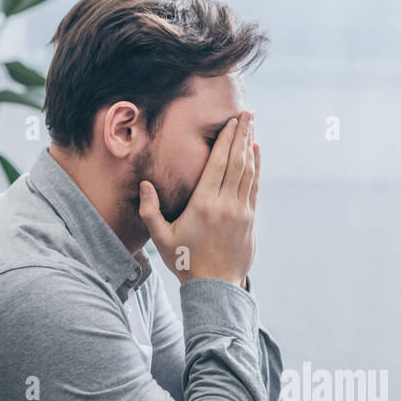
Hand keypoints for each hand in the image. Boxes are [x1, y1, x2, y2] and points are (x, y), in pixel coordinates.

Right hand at [139, 110, 259, 287]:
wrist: (215, 287)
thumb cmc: (186, 262)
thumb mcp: (161, 237)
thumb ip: (150, 210)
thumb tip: (145, 184)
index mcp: (203, 203)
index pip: (218, 163)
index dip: (226, 140)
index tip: (231, 121)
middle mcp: (225, 204)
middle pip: (236, 161)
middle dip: (242, 135)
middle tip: (247, 113)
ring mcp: (241, 212)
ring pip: (248, 172)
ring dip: (250, 147)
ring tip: (251, 127)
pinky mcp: (250, 220)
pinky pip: (254, 187)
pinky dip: (256, 168)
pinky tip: (256, 154)